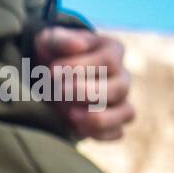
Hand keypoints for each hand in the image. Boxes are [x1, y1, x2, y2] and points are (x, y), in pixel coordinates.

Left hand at [34, 26, 133, 140]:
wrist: (46, 79)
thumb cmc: (51, 56)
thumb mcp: (48, 42)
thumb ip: (59, 39)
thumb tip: (78, 46)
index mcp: (112, 50)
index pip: (109, 60)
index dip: (80, 67)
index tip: (52, 70)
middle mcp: (122, 76)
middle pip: (120, 87)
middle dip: (85, 92)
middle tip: (57, 90)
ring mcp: (120, 101)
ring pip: (127, 113)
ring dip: (98, 117)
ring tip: (70, 115)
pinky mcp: (112, 123)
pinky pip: (117, 133)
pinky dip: (100, 134)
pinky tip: (76, 127)